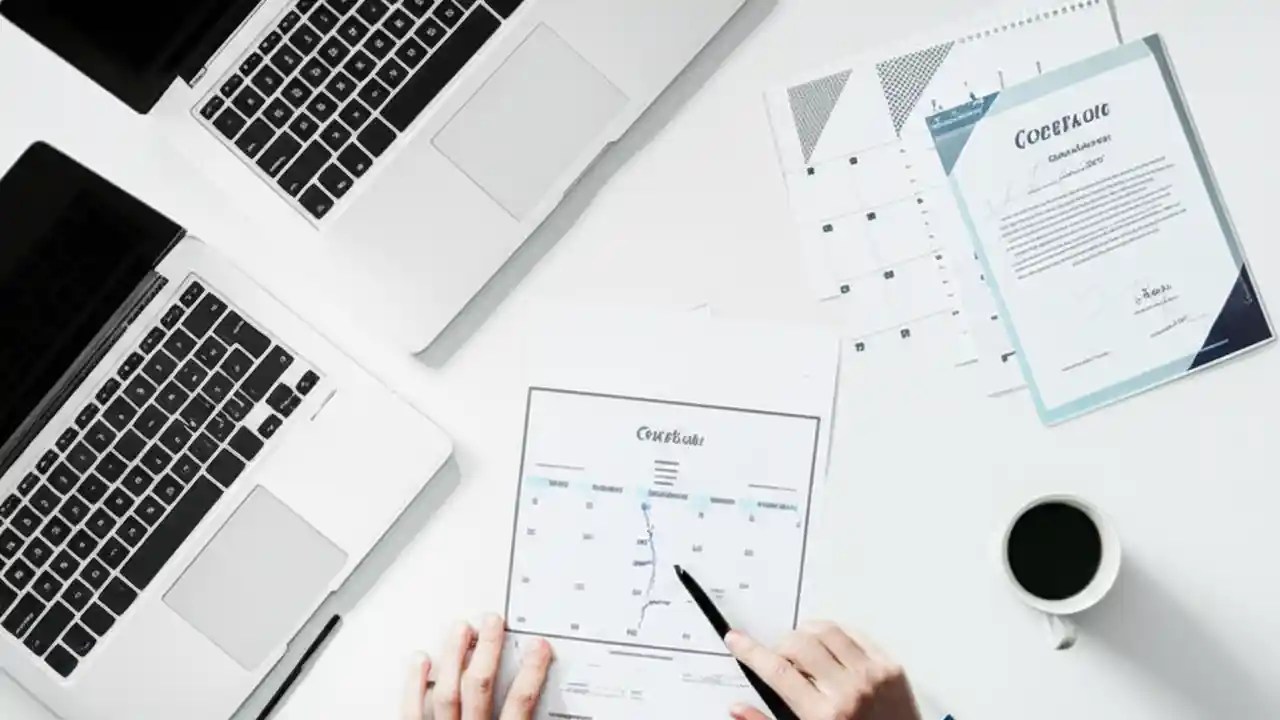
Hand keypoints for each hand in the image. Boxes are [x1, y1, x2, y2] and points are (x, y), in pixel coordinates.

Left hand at [401, 614, 552, 719]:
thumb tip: (552, 712)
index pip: (520, 704)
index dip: (531, 672)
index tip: (538, 648)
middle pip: (479, 686)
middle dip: (487, 649)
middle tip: (491, 622)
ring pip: (446, 692)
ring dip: (453, 656)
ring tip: (460, 629)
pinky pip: (411, 710)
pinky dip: (414, 684)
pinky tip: (420, 660)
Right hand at [725, 621, 919, 719]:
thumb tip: (737, 708)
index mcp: (824, 716)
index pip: (777, 671)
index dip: (751, 651)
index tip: (736, 639)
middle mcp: (849, 691)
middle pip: (799, 644)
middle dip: (779, 645)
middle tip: (777, 656)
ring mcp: (872, 675)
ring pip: (827, 631)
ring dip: (806, 634)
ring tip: (802, 649)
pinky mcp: (891, 668)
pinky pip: (856, 634)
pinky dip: (836, 635)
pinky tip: (830, 648)